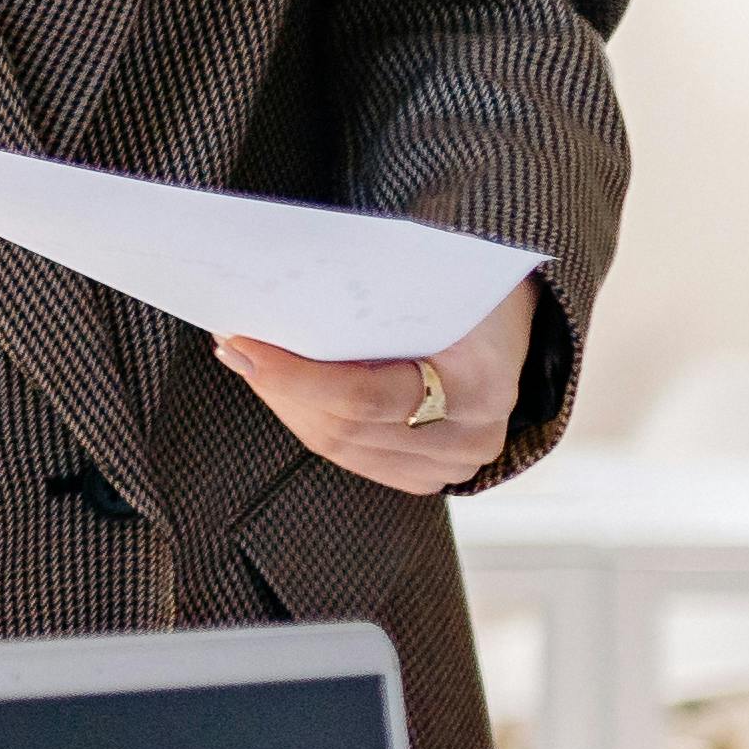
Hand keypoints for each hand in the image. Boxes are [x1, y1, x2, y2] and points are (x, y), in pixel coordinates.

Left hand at [213, 275, 538, 499]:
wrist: (515, 318)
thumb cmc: (466, 283)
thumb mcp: (432, 274)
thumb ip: (369, 291)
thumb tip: (272, 294)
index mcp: (482, 385)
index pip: (366, 398)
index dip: (294, 375)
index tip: (241, 340)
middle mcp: (473, 437)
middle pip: (344, 427)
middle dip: (278, 386)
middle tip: (232, 344)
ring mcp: (455, 464)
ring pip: (340, 446)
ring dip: (285, 403)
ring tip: (246, 361)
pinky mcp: (430, 474)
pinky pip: (353, 457)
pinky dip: (310, 420)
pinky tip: (281, 387)